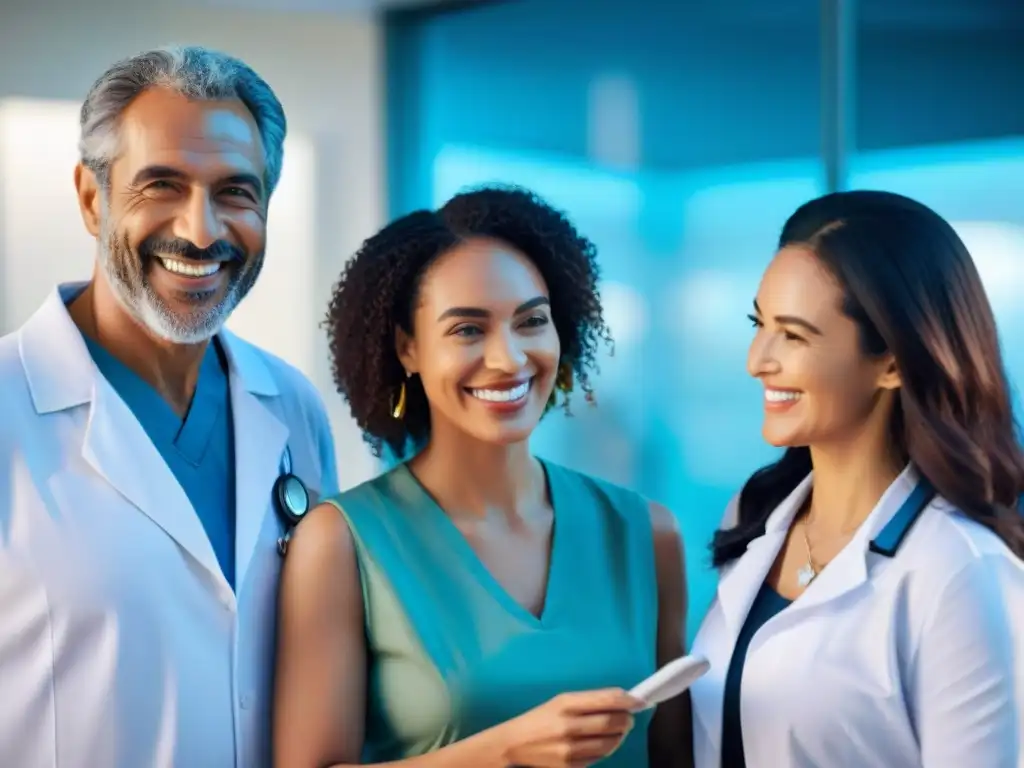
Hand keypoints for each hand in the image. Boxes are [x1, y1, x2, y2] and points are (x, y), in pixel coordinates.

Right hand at [495, 688, 641, 767]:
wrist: (514, 744)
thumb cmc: (540, 718)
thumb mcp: (561, 701)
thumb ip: (590, 701)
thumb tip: (622, 700)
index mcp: (566, 703)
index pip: (607, 700)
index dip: (628, 701)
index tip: (639, 701)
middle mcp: (568, 726)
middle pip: (612, 723)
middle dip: (626, 720)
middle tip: (628, 718)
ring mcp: (569, 749)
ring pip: (609, 744)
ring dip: (619, 737)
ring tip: (618, 731)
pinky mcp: (570, 767)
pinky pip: (598, 759)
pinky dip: (605, 750)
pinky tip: (601, 743)